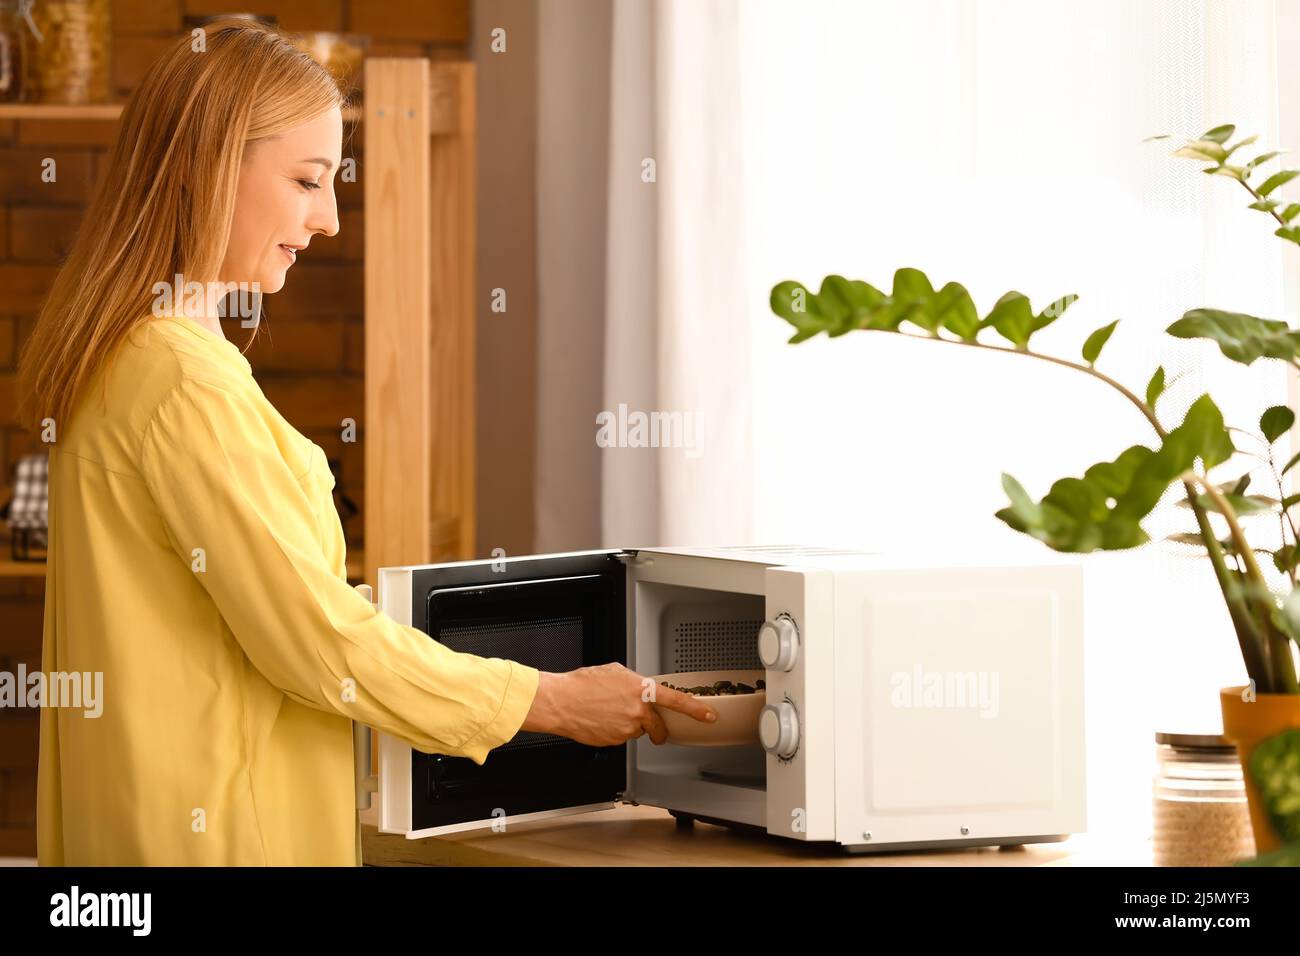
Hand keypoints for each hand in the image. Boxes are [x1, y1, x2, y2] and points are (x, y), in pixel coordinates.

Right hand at [521, 663, 717, 745]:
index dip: (695, 709)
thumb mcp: (615, 672)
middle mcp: (637, 711)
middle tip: (652, 728)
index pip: (676, 701)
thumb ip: (634, 682)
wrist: (561, 702)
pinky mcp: (614, 741)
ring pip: (637, 731)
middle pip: (657, 727)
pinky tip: (601, 720)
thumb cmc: (582, 684)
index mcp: (640, 690)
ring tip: (608, 712)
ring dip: (629, 725)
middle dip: (658, 730)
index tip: (709, 715)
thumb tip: (640, 688)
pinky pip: (622, 738)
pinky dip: (615, 731)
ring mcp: (626, 729)